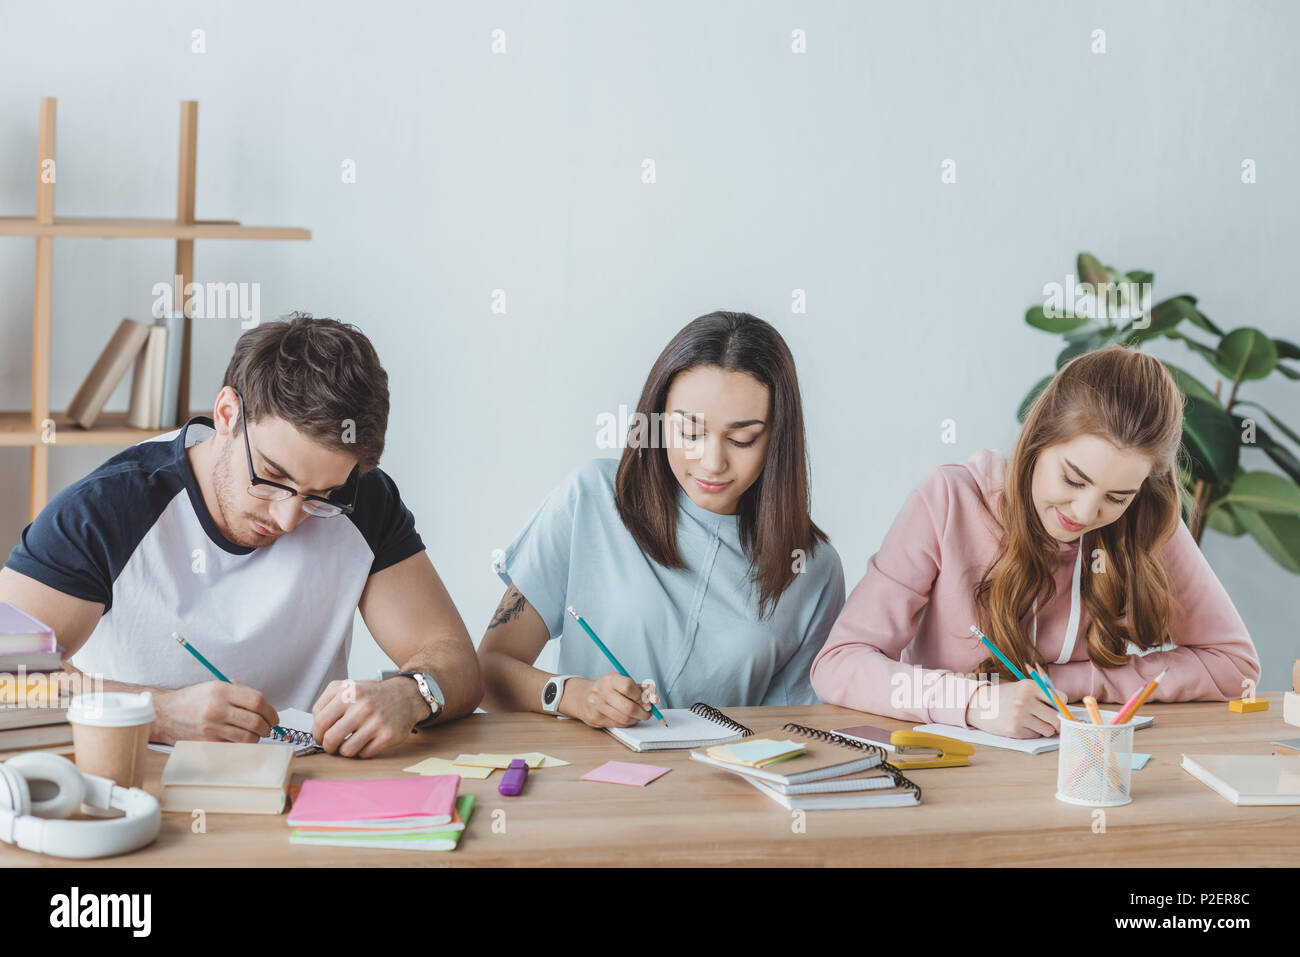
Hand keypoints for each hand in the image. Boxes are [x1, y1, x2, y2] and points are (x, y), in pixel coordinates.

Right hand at [153, 681, 278, 744]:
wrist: (164, 715)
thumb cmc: (192, 700)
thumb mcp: (215, 686)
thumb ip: (240, 693)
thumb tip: (265, 707)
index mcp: (221, 691)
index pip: (257, 701)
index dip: (271, 711)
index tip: (274, 717)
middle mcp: (216, 709)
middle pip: (255, 721)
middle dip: (267, 727)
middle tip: (268, 728)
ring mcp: (211, 728)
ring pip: (247, 738)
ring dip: (256, 738)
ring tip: (255, 734)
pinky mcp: (206, 744)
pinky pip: (233, 747)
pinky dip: (242, 746)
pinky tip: (240, 740)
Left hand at [310, 678, 426, 757]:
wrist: (406, 695)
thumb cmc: (372, 695)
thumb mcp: (347, 687)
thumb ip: (326, 703)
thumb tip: (314, 730)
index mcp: (348, 692)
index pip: (320, 721)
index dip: (317, 733)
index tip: (320, 736)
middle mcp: (362, 706)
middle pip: (330, 738)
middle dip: (328, 746)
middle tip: (332, 745)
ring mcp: (376, 721)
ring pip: (346, 750)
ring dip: (345, 750)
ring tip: (350, 742)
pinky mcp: (388, 735)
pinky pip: (364, 754)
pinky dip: (362, 751)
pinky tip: (367, 741)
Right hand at [564, 673, 659, 727]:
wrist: (583, 697)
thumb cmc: (608, 688)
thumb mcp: (622, 681)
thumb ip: (640, 689)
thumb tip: (654, 699)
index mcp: (610, 679)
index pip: (629, 687)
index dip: (641, 697)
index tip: (648, 702)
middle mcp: (601, 691)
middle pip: (628, 707)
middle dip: (643, 713)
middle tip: (647, 713)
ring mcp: (597, 706)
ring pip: (624, 718)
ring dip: (636, 719)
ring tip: (638, 716)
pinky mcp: (595, 718)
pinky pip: (617, 724)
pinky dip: (627, 723)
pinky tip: (627, 718)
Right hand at [966, 678, 1061, 737]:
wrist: (980, 705)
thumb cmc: (1006, 696)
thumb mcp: (1023, 688)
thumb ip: (1043, 695)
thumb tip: (1066, 712)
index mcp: (1029, 686)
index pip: (1060, 698)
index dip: (1061, 705)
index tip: (1056, 708)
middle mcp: (1025, 700)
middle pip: (1057, 718)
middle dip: (1057, 722)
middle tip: (1052, 721)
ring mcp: (1020, 716)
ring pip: (1049, 730)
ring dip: (1044, 728)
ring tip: (1032, 721)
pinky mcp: (1015, 730)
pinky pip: (1036, 735)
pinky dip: (1032, 732)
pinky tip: (1021, 725)